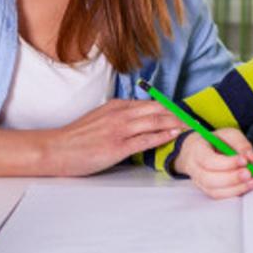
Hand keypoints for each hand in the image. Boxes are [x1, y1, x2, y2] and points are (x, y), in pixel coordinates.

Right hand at [44, 99, 185, 176]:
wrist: (57, 148)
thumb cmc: (77, 137)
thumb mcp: (100, 118)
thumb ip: (119, 116)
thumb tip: (139, 118)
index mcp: (116, 106)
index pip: (150, 103)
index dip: (171, 107)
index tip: (184, 111)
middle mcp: (120, 114)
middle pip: (157, 110)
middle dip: (178, 114)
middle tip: (195, 118)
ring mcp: (120, 130)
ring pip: (155, 122)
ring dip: (176, 123)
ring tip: (191, 126)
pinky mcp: (117, 147)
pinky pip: (145, 139)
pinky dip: (162, 135)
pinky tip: (174, 135)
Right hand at [173, 129, 252, 198]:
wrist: (200, 150)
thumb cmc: (214, 141)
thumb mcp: (228, 135)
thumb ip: (240, 143)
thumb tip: (251, 158)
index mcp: (196, 150)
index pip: (208, 160)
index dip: (227, 163)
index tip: (244, 160)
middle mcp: (194, 169)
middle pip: (209, 179)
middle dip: (232, 178)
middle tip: (249, 173)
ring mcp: (199, 182)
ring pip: (214, 191)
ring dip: (236, 188)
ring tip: (252, 181)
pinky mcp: (207, 191)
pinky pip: (220, 196)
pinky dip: (235, 192)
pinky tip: (247, 186)